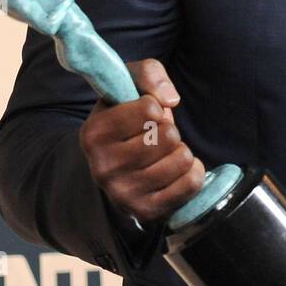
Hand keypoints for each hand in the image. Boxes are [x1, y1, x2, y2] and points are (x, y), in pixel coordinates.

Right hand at [78, 58, 206, 224]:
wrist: (118, 167)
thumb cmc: (128, 120)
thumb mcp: (130, 86)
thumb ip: (149, 73)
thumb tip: (170, 100)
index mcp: (93, 133)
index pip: (150, 109)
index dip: (154, 107)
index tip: (143, 116)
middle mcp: (102, 168)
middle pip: (168, 135)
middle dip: (169, 130)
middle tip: (153, 137)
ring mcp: (123, 194)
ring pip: (182, 158)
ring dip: (180, 151)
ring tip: (162, 154)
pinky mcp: (145, 211)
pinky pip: (191, 182)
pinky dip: (192, 172)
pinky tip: (175, 171)